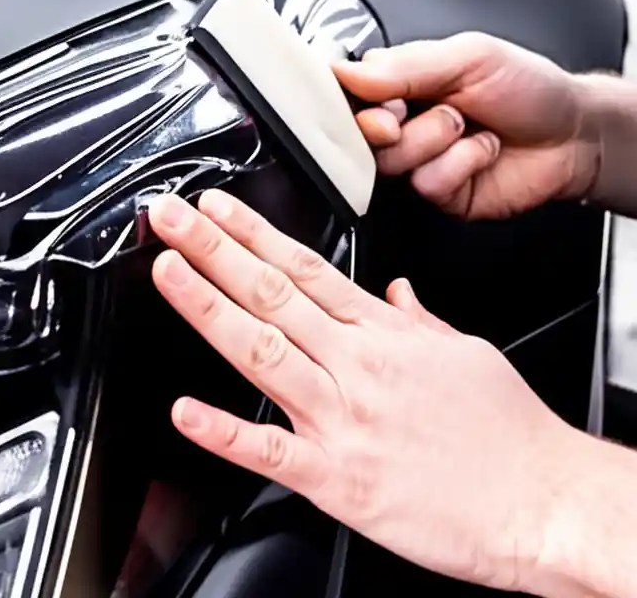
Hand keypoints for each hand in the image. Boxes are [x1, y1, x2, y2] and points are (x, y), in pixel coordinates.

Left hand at [146, 190, 581, 592]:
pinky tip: (184, 410)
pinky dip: (224, 431)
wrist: (544, 504)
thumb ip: (419, 321)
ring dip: (208, 307)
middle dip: (214, 250)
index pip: (306, 269)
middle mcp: (357, 366)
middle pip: (273, 294)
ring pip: (261, 351)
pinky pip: (269, 451)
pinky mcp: (337, 478)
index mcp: (385, 335)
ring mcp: (343, 418)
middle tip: (170, 217)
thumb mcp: (468, 355)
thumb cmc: (510, 436)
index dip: (254, 233)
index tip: (215, 206)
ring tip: (168, 271)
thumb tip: (395, 292)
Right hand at [334, 32, 598, 219]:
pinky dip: (461, 164)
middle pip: (358, 133)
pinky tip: (482, 152)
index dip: (353, 99)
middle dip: (396, 121)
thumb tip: (346, 70)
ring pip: (391, 160)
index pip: (345, 92)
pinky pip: (425, 183)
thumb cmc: (528, 89)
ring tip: (469, 126)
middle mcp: (401, 123)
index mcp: (399, 83)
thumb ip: (404, 64)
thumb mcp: (469, 56)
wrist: (573, 135)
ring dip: (439, 138)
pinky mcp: (436, 193)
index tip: (380, 97)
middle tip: (437, 108)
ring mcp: (416, 160)